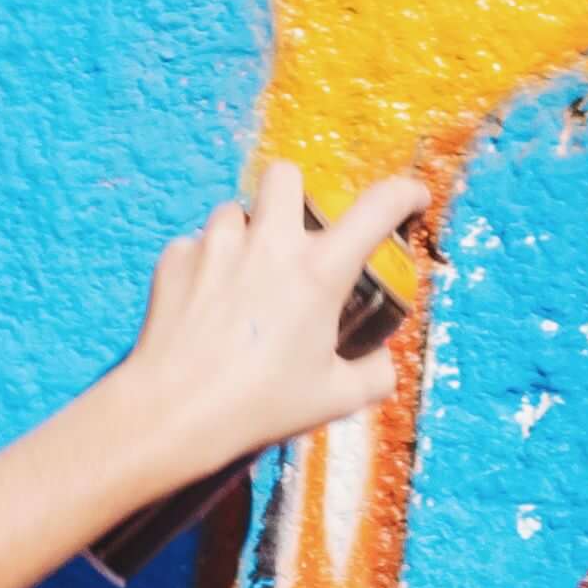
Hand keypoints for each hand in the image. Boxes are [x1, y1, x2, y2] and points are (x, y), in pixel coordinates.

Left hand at [110, 159, 430, 478]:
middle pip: (287, 174)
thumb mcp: (337, 399)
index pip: (378, 208)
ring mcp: (217, 246)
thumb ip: (374, 374)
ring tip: (243, 278)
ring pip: (235, 211)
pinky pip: (195, 245)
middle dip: (295, 194)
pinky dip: (204, 266)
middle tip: (294, 233)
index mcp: (319, 272)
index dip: (405, 193)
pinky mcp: (176, 259)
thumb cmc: (259, 406)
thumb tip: (381, 362)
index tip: (412, 198)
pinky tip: (205, 303)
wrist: (175, 412)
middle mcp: (269, 245)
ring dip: (245, 235)